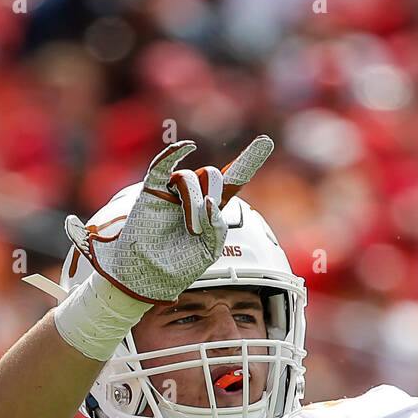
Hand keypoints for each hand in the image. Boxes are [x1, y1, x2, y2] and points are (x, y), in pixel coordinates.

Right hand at [64, 135, 273, 303]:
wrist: (150, 276)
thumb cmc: (179, 265)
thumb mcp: (210, 250)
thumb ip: (217, 226)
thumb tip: (209, 200)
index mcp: (212, 208)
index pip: (234, 179)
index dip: (249, 160)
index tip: (266, 141)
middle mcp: (194, 194)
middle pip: (214, 174)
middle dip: (213, 196)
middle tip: (198, 229)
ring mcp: (173, 191)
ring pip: (191, 178)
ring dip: (193, 205)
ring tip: (190, 229)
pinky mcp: (153, 190)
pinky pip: (163, 165)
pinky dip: (175, 152)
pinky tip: (188, 146)